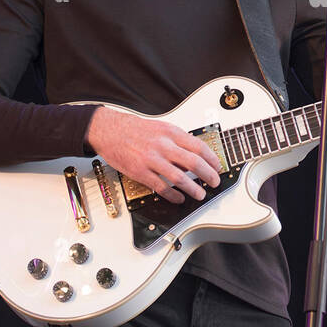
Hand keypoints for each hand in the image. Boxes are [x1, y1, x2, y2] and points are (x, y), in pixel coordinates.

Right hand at [84, 107, 221, 203]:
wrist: (108, 130)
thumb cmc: (134, 129)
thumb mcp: (161, 128)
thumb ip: (177, 142)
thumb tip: (193, 159)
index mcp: (170, 132)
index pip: (199, 146)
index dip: (212, 159)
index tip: (218, 166)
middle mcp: (163, 145)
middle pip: (193, 162)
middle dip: (208, 175)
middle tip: (215, 182)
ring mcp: (151, 159)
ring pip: (179, 177)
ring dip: (193, 188)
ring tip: (201, 194)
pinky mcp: (140, 172)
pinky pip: (161, 187)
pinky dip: (173, 195)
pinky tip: (179, 198)